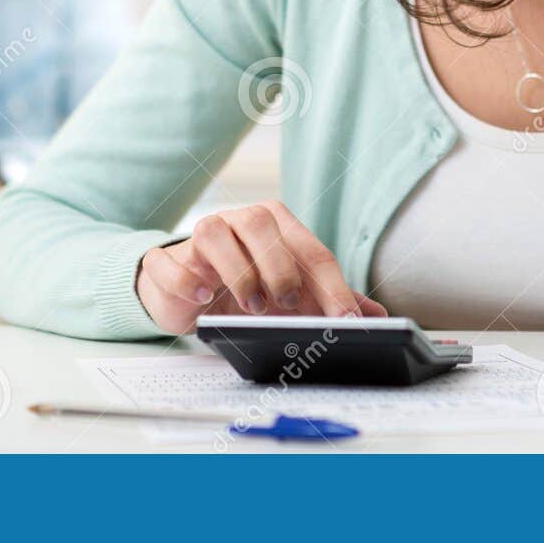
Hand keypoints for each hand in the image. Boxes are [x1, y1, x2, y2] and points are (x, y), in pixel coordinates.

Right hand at [136, 199, 387, 334]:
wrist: (187, 291)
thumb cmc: (247, 286)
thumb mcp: (292, 295)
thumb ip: (330, 301)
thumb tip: (377, 315)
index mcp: (277, 225)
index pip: (312, 250)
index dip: (333, 287)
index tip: (347, 321)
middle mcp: (239, 221)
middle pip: (262, 226)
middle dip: (281, 266)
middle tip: (288, 304)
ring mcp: (200, 236)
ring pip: (216, 233)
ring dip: (238, 270)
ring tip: (252, 304)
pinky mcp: (166, 261)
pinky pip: (172, 262)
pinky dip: (187, 279)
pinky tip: (203, 296)